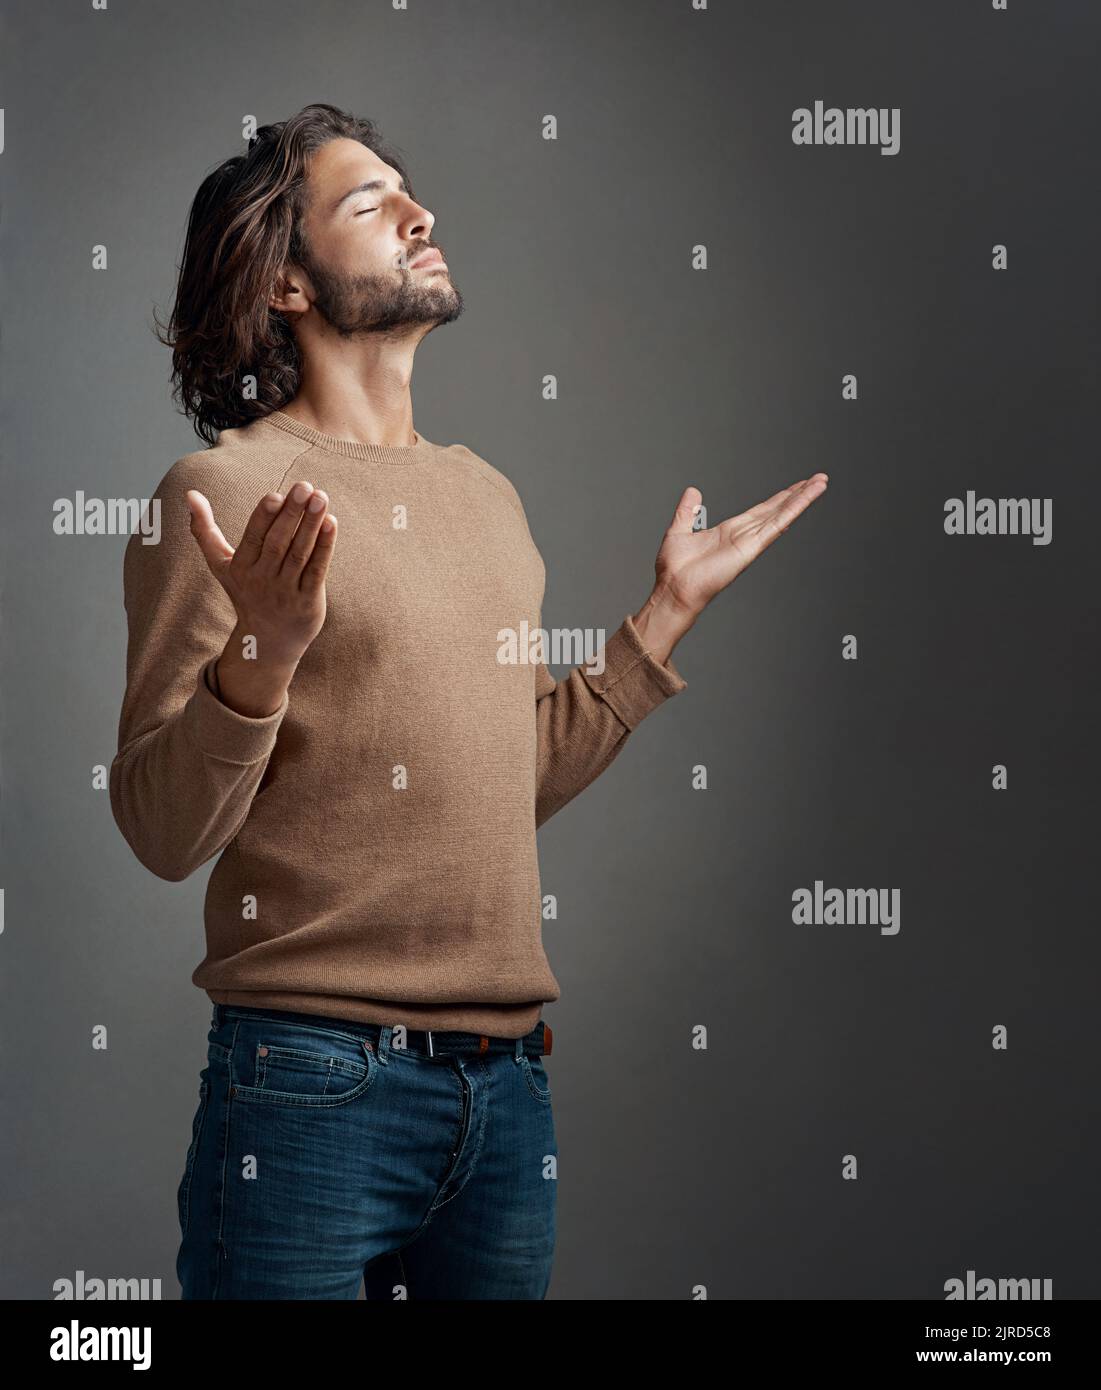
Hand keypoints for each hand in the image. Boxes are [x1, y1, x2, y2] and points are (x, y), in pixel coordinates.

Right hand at [185, 482, 337, 715]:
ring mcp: (286, 591)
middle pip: (278, 543)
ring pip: (300, 553)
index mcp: (241, 568)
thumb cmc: (245, 592)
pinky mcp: (308, 601)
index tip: (275, 495)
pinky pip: (317, 569)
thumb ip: (204, 530)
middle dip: (291, 514)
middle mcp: (262, 580)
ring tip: (320, 497)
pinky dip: (325, 546)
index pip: (253, 539)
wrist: (267, 641)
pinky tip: (331, 522)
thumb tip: (190, 494)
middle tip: (304, 486)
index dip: (264, 517)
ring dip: (311, 524)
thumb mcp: (220, 564)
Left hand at [653, 474, 828, 620]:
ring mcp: (750, 542)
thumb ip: (687, 511)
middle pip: (777, 510)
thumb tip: (693, 492)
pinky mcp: (751, 548)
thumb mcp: (679, 530)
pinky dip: (792, 511)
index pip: (760, 510)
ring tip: (821, 482)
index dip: (778, 498)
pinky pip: (776, 525)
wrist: (673, 589)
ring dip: (803, 498)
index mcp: (729, 531)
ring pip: (782, 515)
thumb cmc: (674, 569)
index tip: (795, 486)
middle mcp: (743, 536)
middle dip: (797, 495)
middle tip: (819, 479)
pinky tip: (806, 497)